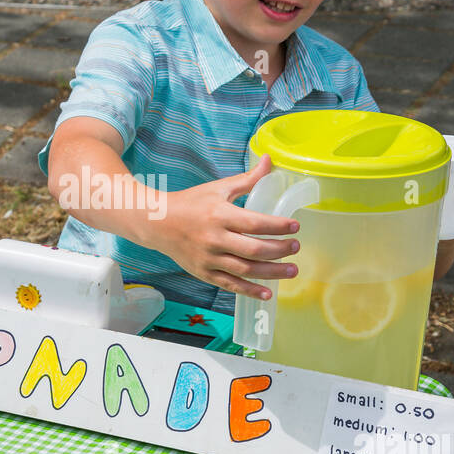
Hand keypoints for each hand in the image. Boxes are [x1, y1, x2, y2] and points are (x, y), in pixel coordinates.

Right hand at [151, 154, 301, 299]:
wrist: (157, 223)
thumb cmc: (191, 203)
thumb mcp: (218, 188)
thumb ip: (247, 179)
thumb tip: (268, 160)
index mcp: (219, 215)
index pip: (255, 223)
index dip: (278, 226)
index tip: (295, 226)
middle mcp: (214, 238)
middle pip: (254, 249)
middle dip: (280, 250)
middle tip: (296, 247)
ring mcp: (209, 258)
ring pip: (246, 270)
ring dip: (272, 272)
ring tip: (292, 270)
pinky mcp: (204, 273)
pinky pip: (230, 285)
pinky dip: (250, 291)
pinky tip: (268, 293)